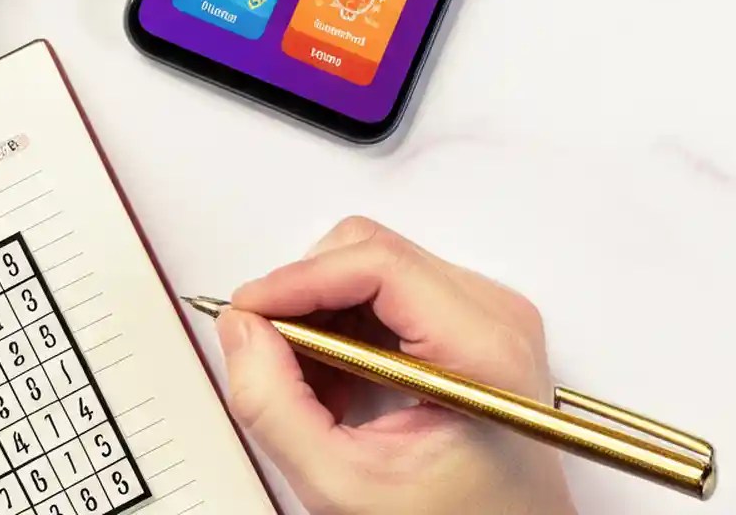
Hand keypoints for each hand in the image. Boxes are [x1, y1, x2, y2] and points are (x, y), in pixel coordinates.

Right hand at [217, 217, 577, 514]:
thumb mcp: (344, 482)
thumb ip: (275, 405)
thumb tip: (240, 330)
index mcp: (484, 351)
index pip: (379, 265)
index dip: (300, 278)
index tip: (248, 310)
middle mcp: (495, 316)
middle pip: (371, 252)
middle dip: (305, 296)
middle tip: (270, 356)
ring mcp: (483, 314)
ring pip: (369, 267)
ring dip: (319, 316)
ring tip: (309, 388)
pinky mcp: (464, 321)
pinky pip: (382, 292)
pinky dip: (340, 328)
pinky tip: (335, 386)